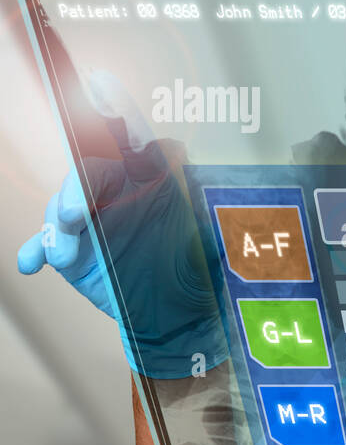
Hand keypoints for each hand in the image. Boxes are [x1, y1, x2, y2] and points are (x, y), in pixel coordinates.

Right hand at [17, 70, 228, 378]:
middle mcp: (116, 192)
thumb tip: (185, 158)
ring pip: (62, 210)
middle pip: (85, 176)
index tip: (97, 132)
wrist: (189, 312)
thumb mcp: (214, 228)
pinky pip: (47, 245)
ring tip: (65, 254)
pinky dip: (37, 251)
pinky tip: (31, 264)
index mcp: (149, 177)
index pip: (125, 147)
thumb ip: (201, 197)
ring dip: (59, 230)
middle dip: (74, 192)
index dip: (109, 135)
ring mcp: (92, 221)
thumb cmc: (204, 262)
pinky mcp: (74, 252)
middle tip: (74, 215)